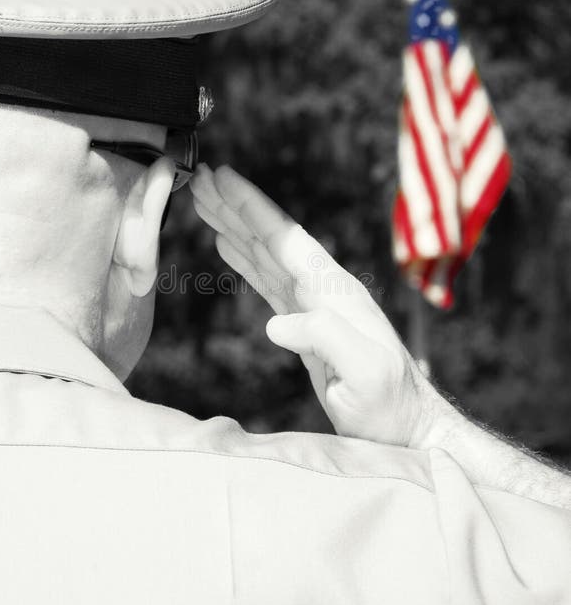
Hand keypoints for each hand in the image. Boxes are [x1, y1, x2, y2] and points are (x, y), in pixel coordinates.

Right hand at [189, 163, 430, 446]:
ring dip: (235, 227)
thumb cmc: (389, 404)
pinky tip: (228, 246)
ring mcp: (314, 305)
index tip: (222, 177)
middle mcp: (324, 289)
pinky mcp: (305, 324)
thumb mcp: (365, 372)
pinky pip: (268, 281)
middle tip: (199, 179)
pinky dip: (245, 259)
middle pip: (272, 238)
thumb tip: (277, 321)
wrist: (405, 426)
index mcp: (335, 291)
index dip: (253, 208)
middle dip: (235, 207)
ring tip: (206, 202)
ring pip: (266, 255)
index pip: (287, 240)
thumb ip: (326, 338)